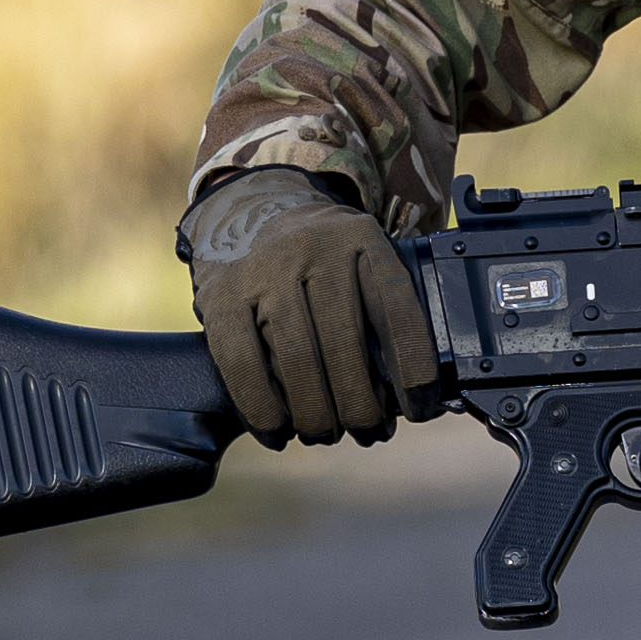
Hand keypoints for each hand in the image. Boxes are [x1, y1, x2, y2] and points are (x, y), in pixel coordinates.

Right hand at [181, 167, 443, 446]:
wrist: (247, 206)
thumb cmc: (317, 252)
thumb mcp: (358, 254)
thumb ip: (381, 304)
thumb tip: (408, 389)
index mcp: (361, 239)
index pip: (397, 311)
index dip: (413, 370)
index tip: (421, 408)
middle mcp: (314, 249)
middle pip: (346, 346)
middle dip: (362, 406)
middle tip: (370, 432)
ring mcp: (263, 270)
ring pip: (297, 360)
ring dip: (316, 414)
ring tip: (326, 433)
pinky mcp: (220, 294)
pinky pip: (242, 364)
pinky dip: (262, 408)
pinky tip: (277, 431)